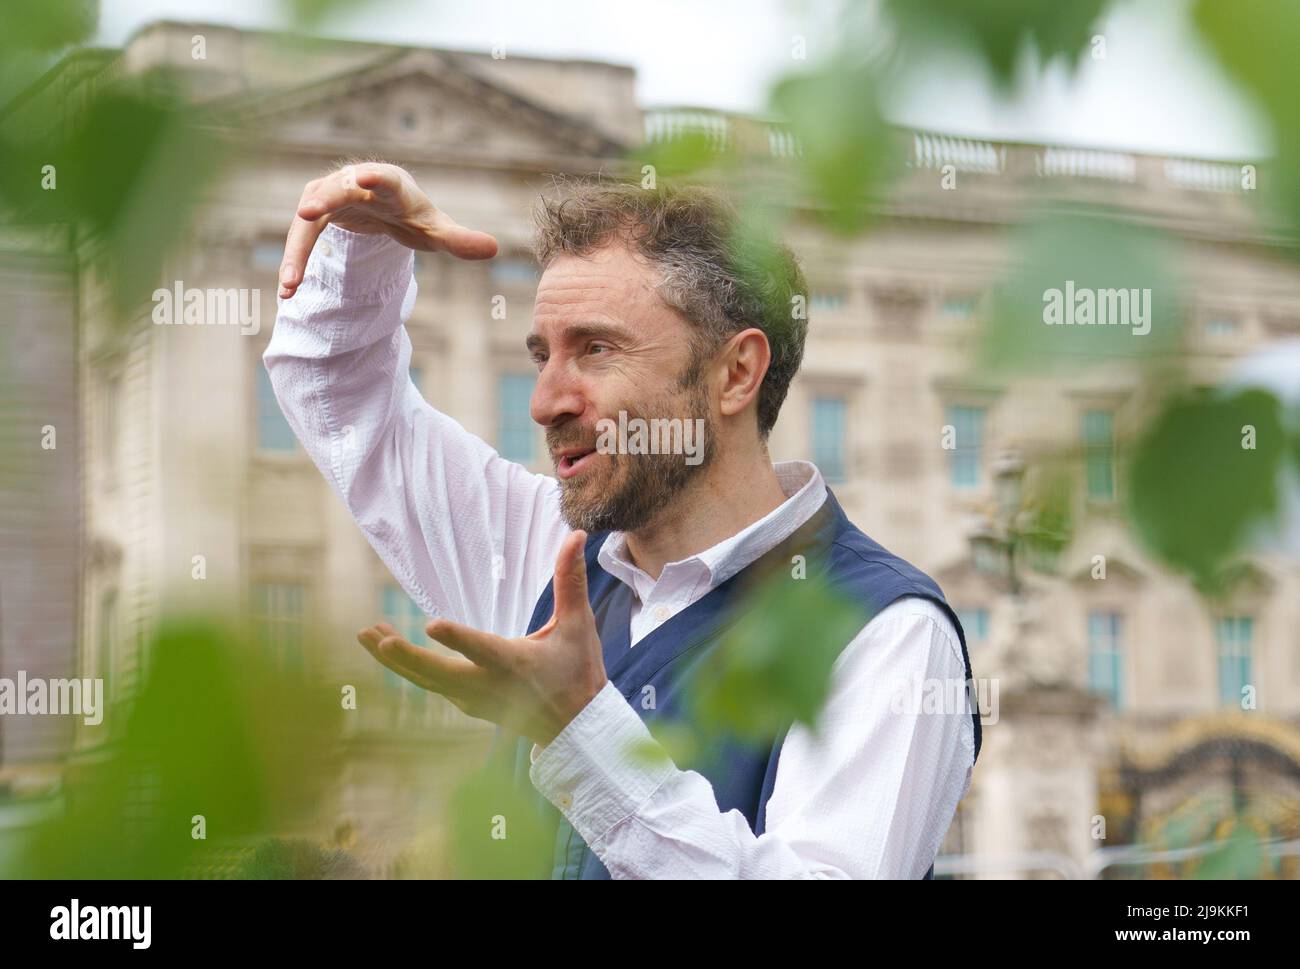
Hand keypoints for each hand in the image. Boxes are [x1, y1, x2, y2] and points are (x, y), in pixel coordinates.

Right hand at [278, 161, 498, 297]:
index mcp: (390, 183)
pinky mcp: (315, 212)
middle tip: (306, 213)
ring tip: (290, 283)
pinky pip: (301, 239)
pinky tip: (288, 291)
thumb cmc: (412, 215)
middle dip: (323, 200)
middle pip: (338, 190)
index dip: (371, 175)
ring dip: (297, 250)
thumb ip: (460, 239)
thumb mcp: (435, 229)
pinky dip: (294, 262)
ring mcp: (330, 195)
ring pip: (311, 219)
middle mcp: (355, 182)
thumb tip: (495, 248)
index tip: (359, 175)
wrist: (384, 206)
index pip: (381, 176)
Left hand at [356, 530, 607, 746]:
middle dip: (405, 655)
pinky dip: (407, 668)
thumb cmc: (578, 671)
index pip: (483, 649)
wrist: (576, 727)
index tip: (431, 623)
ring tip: (367, 634)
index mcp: (516, 664)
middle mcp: (489, 685)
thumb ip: (571, 581)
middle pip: (439, 673)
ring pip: (427, 681)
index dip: (458, 638)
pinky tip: (387, 649)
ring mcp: (474, 699)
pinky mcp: (467, 704)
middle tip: (374, 635)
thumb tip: (577, 536)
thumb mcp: (578, 625)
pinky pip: (430, 686)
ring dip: (396, 659)